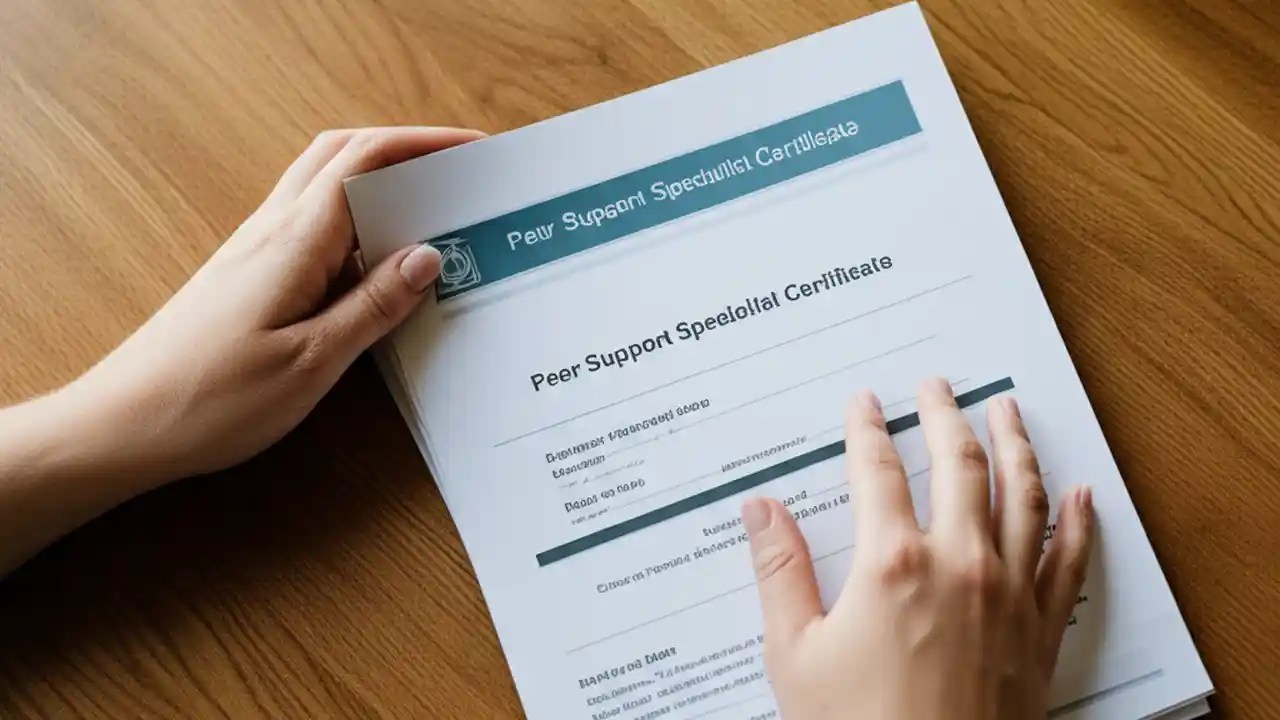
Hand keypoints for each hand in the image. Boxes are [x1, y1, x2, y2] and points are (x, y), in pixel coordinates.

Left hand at [64, 127, 482, 479]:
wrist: (123, 425)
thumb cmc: (213, 400)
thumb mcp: (313, 361)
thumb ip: (375, 304)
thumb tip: (428, 254)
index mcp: (295, 241)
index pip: (365, 160)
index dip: (423, 143)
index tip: (475, 152)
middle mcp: (272, 229)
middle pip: (341, 154)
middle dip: (403, 148)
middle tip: (456, 170)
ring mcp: (255, 249)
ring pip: (323, 185)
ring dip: (377, 181)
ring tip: (430, 213)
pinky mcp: (247, 274)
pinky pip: (311, 226)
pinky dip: (354, 222)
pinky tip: (377, 262)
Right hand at [740, 378, 1093, 719]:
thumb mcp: (795, 655)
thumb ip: (779, 573)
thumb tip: (759, 511)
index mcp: (892, 564)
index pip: (878, 471)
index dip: (868, 429)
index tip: (865, 404)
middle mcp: (960, 564)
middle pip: (959, 465)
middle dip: (947, 414)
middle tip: (938, 385)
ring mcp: (1009, 594)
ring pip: (1024, 495)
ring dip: (1016, 444)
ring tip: (1008, 410)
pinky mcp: (1041, 630)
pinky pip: (1071, 559)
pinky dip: (1080, 520)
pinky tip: (1083, 494)